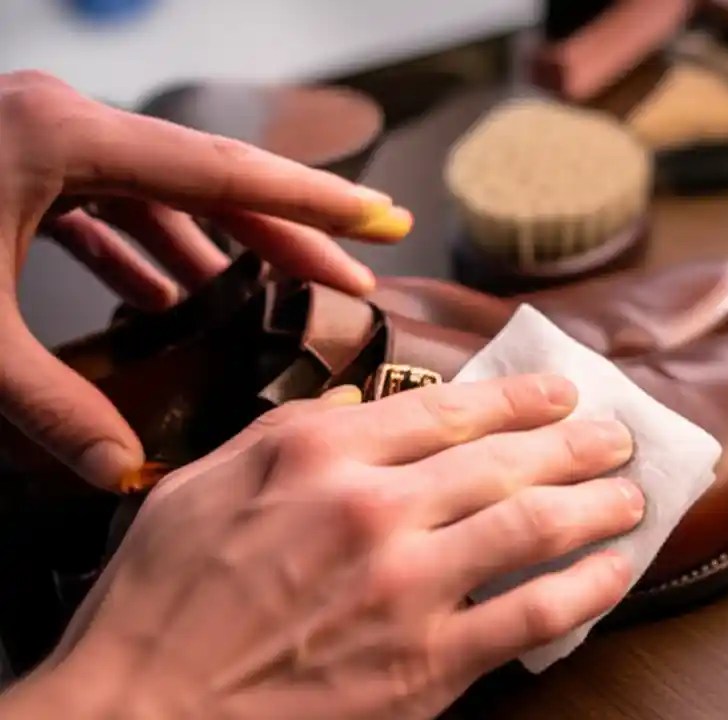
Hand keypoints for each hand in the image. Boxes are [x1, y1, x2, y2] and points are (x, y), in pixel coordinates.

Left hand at [0, 70, 414, 488]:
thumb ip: (47, 406)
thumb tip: (121, 473)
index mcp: (63, 142)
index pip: (224, 171)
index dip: (313, 203)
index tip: (381, 223)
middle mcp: (63, 127)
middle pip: (210, 180)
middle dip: (286, 232)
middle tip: (355, 278)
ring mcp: (39, 141)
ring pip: (166, 191)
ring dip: (223, 244)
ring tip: (284, 296)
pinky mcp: (17, 166)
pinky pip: (113, 202)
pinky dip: (153, 246)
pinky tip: (179, 293)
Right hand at [2, 374, 640, 719]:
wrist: (136, 719)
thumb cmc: (160, 605)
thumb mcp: (201, 487)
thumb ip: (284, 434)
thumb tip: (352, 405)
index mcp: (316, 453)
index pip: (449, 409)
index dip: (519, 397)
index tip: (559, 391)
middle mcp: (372, 507)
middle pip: (507, 459)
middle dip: (577, 442)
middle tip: (615, 435)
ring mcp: (407, 587)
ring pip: (535, 525)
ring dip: (598, 504)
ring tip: (632, 495)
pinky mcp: (426, 664)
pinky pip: (531, 613)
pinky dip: (586, 587)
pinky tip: (615, 571)